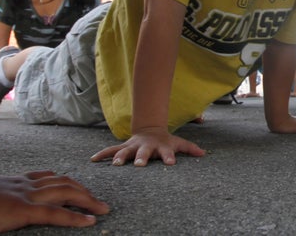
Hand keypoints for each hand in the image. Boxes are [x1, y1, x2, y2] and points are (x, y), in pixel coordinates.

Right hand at [0, 171, 109, 234]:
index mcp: (11, 182)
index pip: (43, 176)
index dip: (62, 181)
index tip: (75, 186)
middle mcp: (21, 185)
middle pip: (61, 182)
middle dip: (82, 190)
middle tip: (97, 200)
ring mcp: (23, 196)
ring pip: (65, 193)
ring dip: (87, 200)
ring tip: (103, 208)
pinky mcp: (21, 211)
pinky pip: (55, 214)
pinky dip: (75, 217)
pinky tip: (90, 221)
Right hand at [89, 128, 204, 166]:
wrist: (150, 129)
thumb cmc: (165, 141)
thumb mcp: (178, 142)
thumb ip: (189, 148)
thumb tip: (203, 154)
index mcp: (160, 147)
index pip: (167, 153)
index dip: (169, 157)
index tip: (171, 163)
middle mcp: (145, 147)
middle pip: (143, 153)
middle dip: (141, 158)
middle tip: (139, 165)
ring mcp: (133, 146)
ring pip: (124, 151)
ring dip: (120, 157)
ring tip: (114, 164)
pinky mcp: (123, 147)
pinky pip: (110, 150)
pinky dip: (102, 154)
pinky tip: (92, 160)